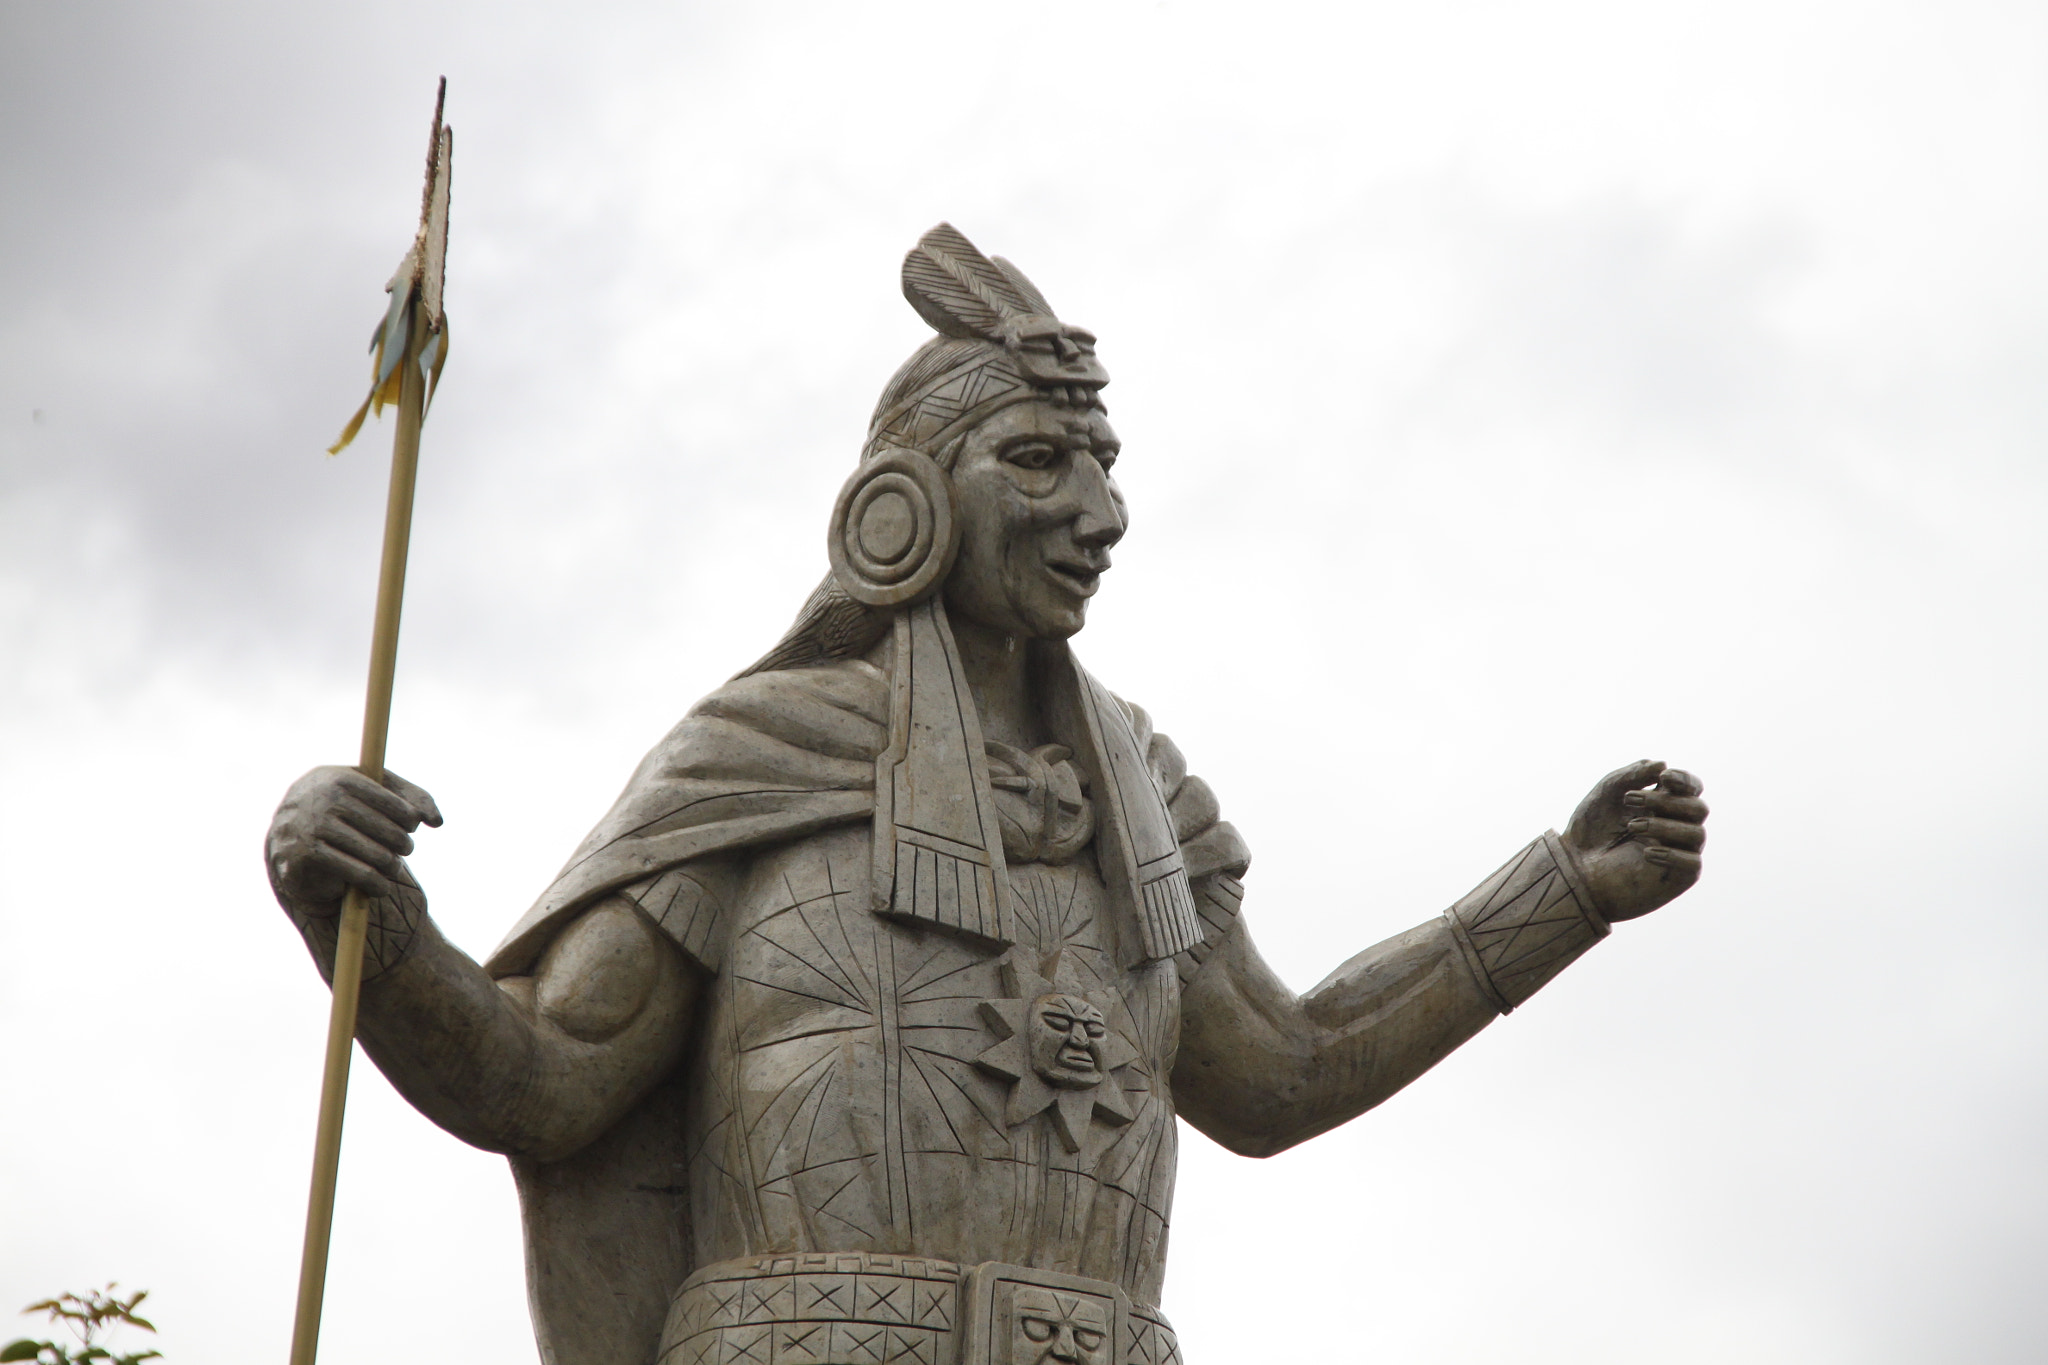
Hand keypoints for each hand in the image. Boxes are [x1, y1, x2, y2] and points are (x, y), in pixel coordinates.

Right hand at [267, 766, 442, 914]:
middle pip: (388, 831)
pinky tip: (381, 887)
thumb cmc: (343, 809)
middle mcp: (323, 800)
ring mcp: (310, 827)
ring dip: (392, 866)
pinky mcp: (305, 856)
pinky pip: (356, 873)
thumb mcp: (374, 792)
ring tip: (394, 868)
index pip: (395, 804)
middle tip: (403, 850)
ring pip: (375, 854)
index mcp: (341, 778)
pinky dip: (376, 884)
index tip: (410, 826)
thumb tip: (437, 821)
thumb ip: (413, 798)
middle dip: (403, 845)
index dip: (410, 819)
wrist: (289, 836)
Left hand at [1560, 760, 1705, 921]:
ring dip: (1664, 825)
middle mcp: (1676, 827)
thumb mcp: (1606, 794)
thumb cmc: (1590, 831)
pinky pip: (1693, 863)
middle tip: (1630, 800)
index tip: (1663, 777)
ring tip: (1631, 826)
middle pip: (1698, 808)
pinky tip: (1646, 853)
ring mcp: (1679, 852)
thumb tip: (1663, 764)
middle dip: (1666, 801)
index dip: (1685, 780)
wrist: (1574, 869)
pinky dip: (1673, 854)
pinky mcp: (1678, 878)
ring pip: (1696, 833)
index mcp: (1663, 805)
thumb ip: (1632, 775)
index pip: (1692, 788)